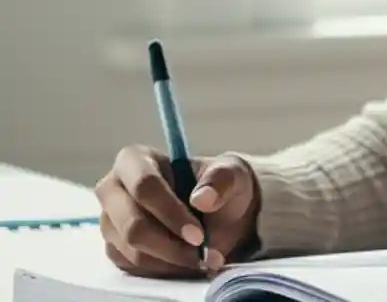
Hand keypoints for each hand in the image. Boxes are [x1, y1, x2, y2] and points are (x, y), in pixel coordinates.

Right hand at [95, 145, 260, 277]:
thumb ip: (221, 180)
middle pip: (133, 225)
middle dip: (171, 244)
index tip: (199, 235)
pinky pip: (133, 267)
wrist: (218, 213)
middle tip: (202, 252)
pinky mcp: (114, 248)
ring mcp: (110, 221)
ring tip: (200, 257)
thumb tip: (202, 199)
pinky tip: (185, 261)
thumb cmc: (219, 186)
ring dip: (171, 260)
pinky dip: (164, 269)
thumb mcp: (232, 175)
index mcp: (135, 159)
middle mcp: (113, 190)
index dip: (171, 212)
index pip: (144, 187)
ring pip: (132, 251)